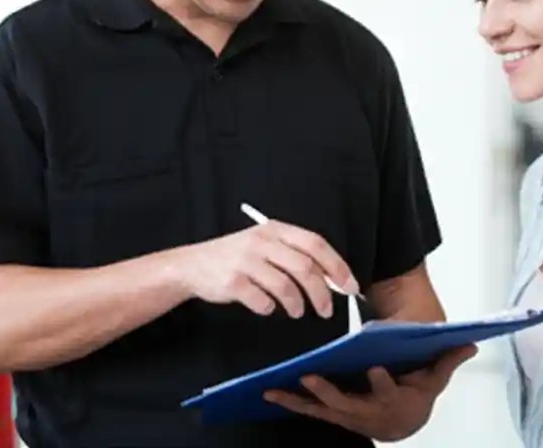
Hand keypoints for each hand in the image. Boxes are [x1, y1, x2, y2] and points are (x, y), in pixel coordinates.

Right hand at [173, 219, 355, 318]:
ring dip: (297, 305)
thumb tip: (332, 280)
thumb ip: (295, 256)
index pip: (315, 244)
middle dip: (322, 293)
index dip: (337, 266)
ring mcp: (245, 261)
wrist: (193, 265)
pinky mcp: (232, 282)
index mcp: (275, 230)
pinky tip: (266, 307)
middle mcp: (261, 241)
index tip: (350, 286)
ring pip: (285, 286)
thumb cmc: (237, 258)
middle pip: (304, 267)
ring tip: (296, 312)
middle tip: (327, 311)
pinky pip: (261, 300)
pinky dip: (269, 308)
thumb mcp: (265, 245)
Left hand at [262, 344, 477, 440]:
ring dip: (299, 401)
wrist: (403, 423)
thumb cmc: (416, 395)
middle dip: (329, 392)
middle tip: (310, 377)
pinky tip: (267, 393)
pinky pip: (310, 410)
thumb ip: (447, 360)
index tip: (375, 369)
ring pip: (322, 410)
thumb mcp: (434, 378)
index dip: (382, 383)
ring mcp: (348, 416)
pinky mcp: (333, 415)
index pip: (390, 392)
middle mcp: (369, 413)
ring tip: (275, 390)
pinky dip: (290, 403)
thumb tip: (469, 343)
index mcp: (395, 400)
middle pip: (348, 404)